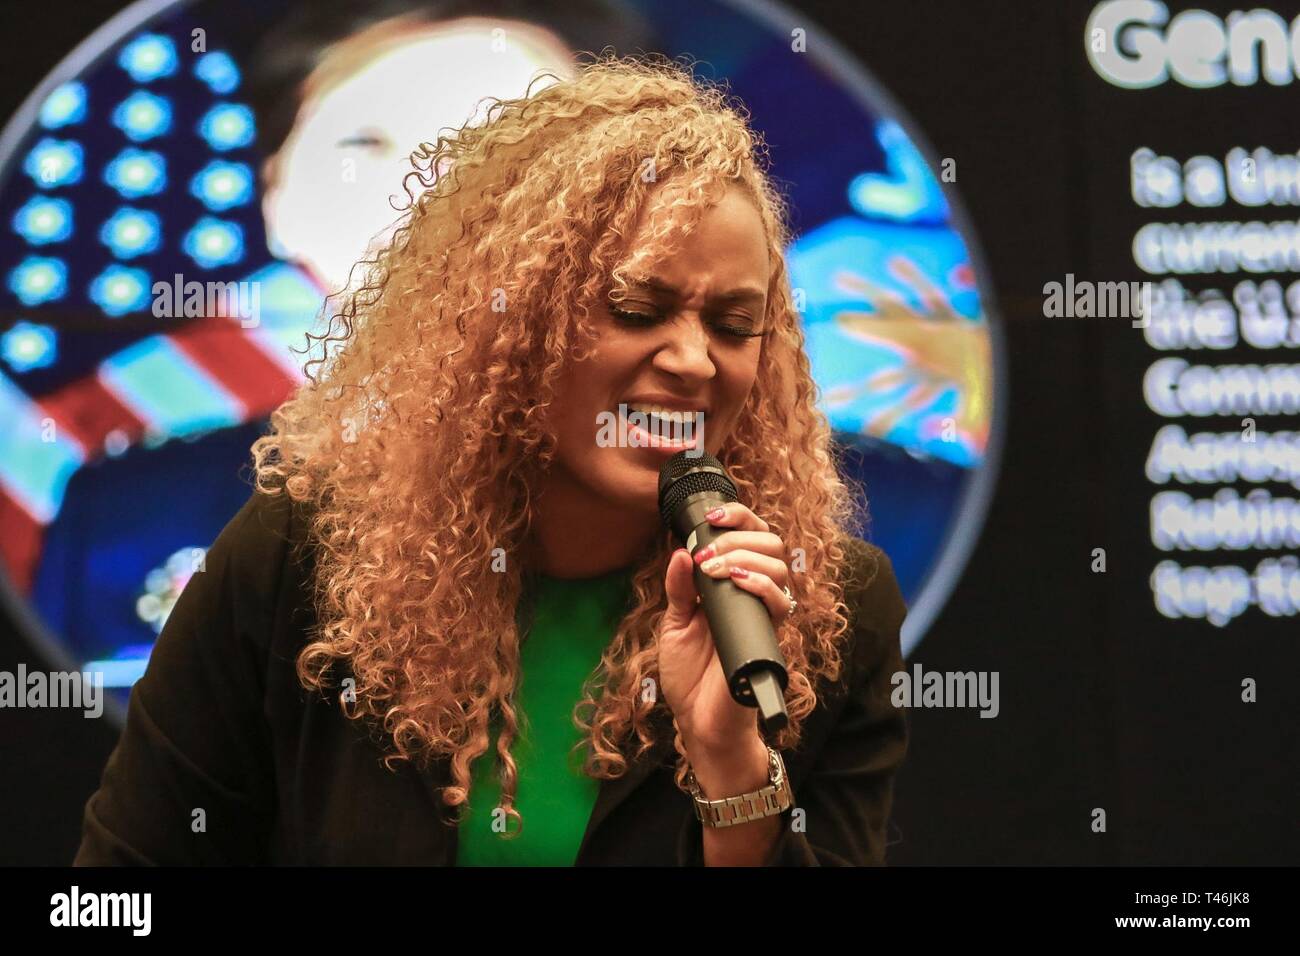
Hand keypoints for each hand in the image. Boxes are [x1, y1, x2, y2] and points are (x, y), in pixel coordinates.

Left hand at [657, 501, 793, 758]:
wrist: (698, 720)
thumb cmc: (690, 675)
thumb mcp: (675, 624)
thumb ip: (679, 589)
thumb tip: (681, 551)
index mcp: (733, 586)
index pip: (751, 538)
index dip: (740, 519)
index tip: (714, 517)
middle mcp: (754, 596)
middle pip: (771, 544)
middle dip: (740, 536)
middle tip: (708, 553)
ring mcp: (764, 615)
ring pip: (779, 567)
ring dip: (745, 557)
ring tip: (714, 569)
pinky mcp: (770, 637)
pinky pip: (781, 603)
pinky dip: (760, 585)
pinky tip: (736, 581)